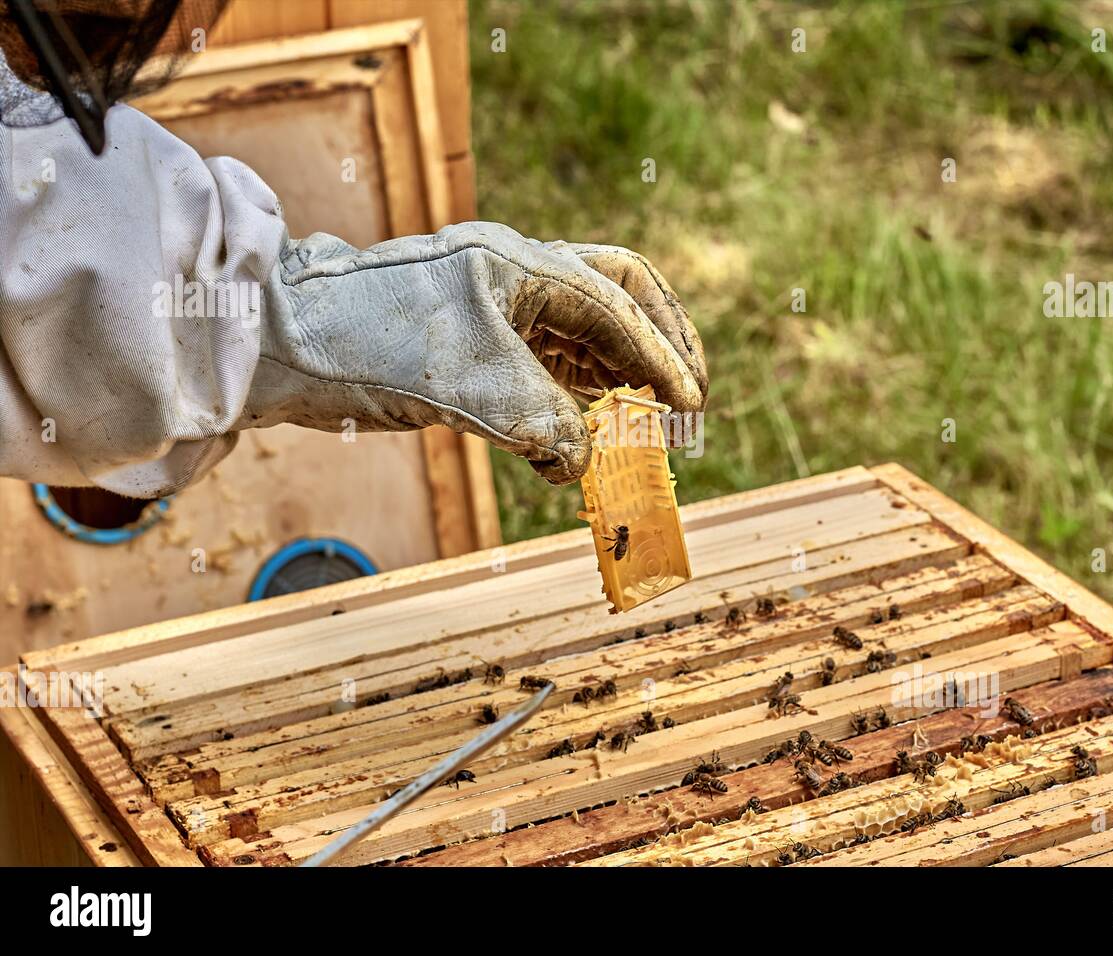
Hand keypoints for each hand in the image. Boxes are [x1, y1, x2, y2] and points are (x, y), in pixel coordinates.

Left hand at [244, 222, 707, 482]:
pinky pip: (548, 355)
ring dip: (623, 369)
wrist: (279, 341)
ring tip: (651, 419)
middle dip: (662, 341)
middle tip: (690, 395)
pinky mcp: (473, 335)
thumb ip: (548, 425)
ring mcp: (495, 299)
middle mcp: (516, 270)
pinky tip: (593, 421)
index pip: (618, 307)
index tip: (691, 407)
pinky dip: (579, 387)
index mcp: (522, 262)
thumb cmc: (370, 344)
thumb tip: (586, 464)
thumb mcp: (475, 390)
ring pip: (585, 325)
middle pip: (620, 291)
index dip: (663, 360)